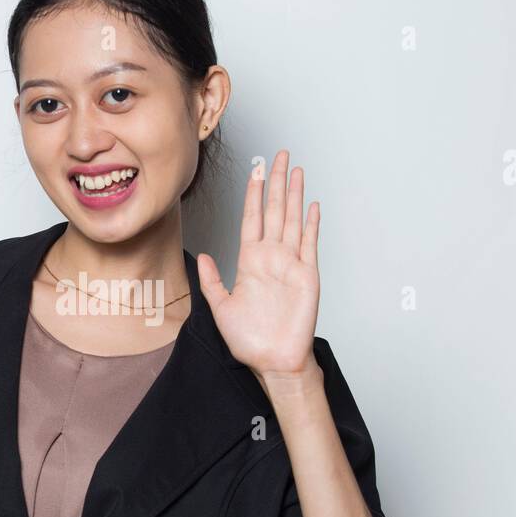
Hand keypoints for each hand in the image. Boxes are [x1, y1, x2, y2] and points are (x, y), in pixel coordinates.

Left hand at [196, 150, 320, 379]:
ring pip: (292, 219)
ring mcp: (291, 264)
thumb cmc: (249, 340)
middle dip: (276, 182)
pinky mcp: (308, 275)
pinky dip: (311, 223)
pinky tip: (312, 205)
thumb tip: (203, 257)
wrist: (274, 361)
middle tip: (279, 156)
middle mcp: (271, 258)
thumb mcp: (220, 308)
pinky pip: (310, 243)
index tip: (255, 171)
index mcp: (250, 262)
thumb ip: (212, 281)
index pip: (252, 218)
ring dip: (294, 194)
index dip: (253, 193)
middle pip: (274, 210)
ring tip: (296, 169)